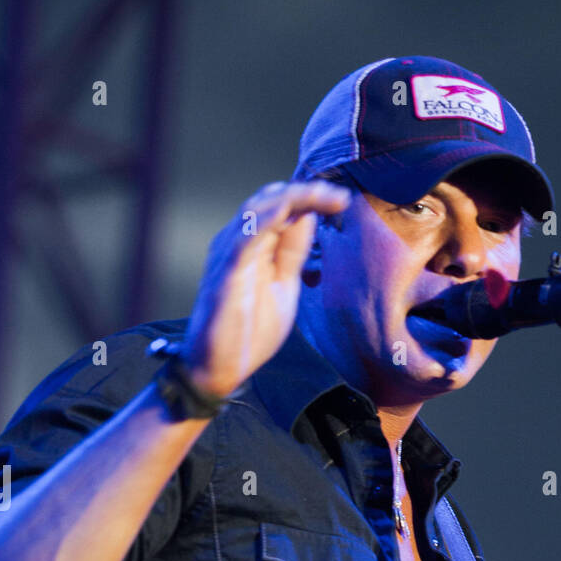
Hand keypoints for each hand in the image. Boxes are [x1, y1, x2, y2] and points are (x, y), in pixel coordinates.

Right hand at [182, 180, 350, 398]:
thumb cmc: (248, 330)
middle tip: (338, 196)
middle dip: (306, 192)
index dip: (311, 198)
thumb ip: (292, 254)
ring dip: (292, 198)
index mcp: (255, 245)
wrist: (218, 368)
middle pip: (270, 199)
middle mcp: (238, 241)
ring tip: (321, 196)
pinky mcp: (225, 274)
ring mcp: (229, 254)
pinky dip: (265, 221)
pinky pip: (243, 239)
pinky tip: (286, 211)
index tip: (342, 200)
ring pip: (256, 210)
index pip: (282, 207)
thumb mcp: (283, 287)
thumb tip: (309, 218)